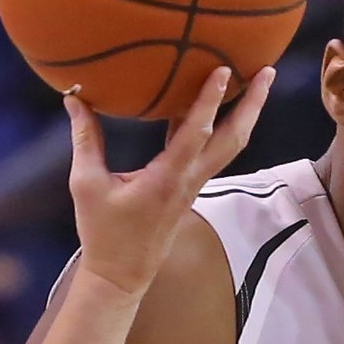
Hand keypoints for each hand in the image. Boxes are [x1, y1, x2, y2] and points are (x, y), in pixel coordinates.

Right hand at [66, 66, 274, 296]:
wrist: (122, 274)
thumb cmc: (103, 232)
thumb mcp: (86, 184)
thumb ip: (85, 139)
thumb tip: (74, 99)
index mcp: (168, 178)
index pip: (197, 133)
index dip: (210, 100)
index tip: (224, 69)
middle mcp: (189, 179)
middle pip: (234, 138)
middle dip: (253, 104)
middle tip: (268, 71)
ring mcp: (194, 184)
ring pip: (230, 145)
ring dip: (246, 114)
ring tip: (256, 82)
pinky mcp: (189, 187)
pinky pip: (213, 151)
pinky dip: (221, 126)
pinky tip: (215, 106)